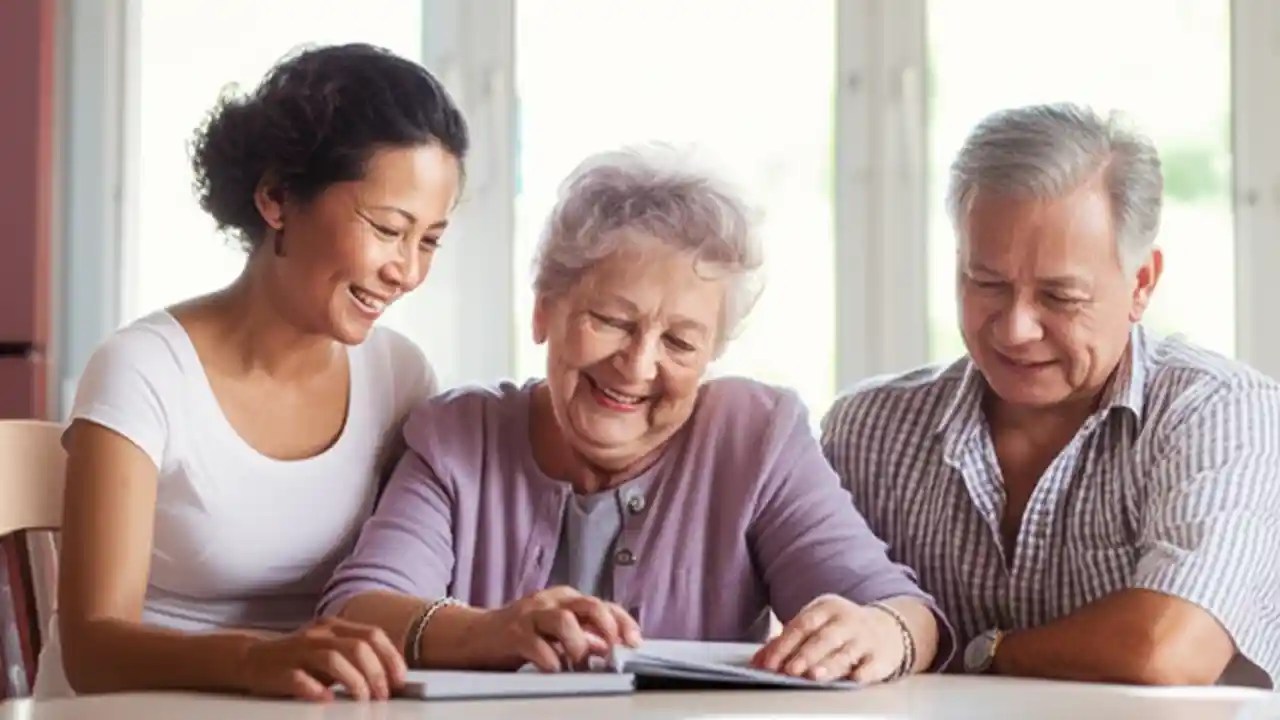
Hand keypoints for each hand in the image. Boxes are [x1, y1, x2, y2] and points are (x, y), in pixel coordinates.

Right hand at [239, 616, 407, 701]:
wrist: (251, 659)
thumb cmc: (299, 659)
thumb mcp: (331, 650)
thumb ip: (357, 656)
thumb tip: (392, 677)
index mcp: (335, 626)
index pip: (372, 634)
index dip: (391, 657)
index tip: (400, 680)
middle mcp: (319, 634)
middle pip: (357, 646)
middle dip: (376, 673)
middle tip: (382, 695)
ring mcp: (299, 650)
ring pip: (334, 658)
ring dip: (354, 681)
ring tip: (362, 699)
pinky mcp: (279, 670)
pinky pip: (300, 677)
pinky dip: (316, 689)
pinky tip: (327, 699)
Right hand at [476, 586, 642, 671]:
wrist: (477, 635)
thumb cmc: (522, 634)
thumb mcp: (557, 633)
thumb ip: (583, 636)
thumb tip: (608, 648)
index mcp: (566, 599)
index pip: (603, 605)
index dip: (623, 622)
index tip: (635, 642)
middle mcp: (551, 601)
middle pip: (589, 605)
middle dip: (607, 629)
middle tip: (612, 653)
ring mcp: (531, 614)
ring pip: (564, 621)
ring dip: (578, 646)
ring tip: (579, 665)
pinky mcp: (513, 632)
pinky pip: (537, 644)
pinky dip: (551, 659)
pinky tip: (555, 669)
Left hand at [752, 595, 904, 683]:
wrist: (888, 630)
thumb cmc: (840, 630)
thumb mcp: (815, 627)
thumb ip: (787, 642)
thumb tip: (758, 661)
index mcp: (825, 608)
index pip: (802, 625)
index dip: (784, 644)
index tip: (769, 663)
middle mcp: (846, 620)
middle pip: (823, 637)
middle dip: (805, 654)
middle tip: (790, 670)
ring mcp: (865, 637)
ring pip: (846, 652)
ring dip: (829, 664)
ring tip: (814, 676)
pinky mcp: (881, 656)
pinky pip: (872, 664)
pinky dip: (864, 671)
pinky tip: (855, 678)